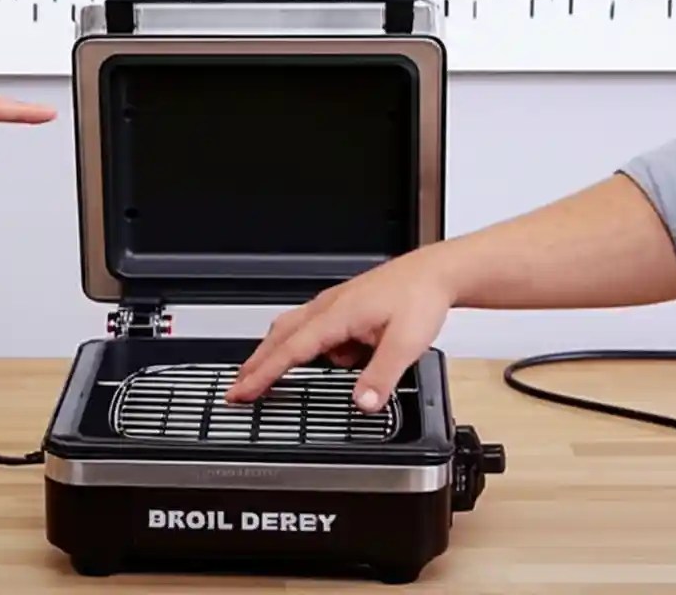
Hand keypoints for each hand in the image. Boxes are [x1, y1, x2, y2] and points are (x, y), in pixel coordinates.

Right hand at [225, 247, 458, 412]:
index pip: (290, 350)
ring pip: (295, 330)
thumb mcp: (405, 344)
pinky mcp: (344, 306)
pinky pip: (317, 330)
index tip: (242, 390)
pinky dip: (315, 346)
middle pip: (279, 336)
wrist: (437, 272)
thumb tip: (361, 403)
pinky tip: (342, 357)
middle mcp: (328, 307)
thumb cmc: (421, 297)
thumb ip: (381, 377)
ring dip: (281, 353)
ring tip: (272, 376)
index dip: (263, 374)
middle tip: (238, 387)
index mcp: (336, 316)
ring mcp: (334, 304)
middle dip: (256, 363)